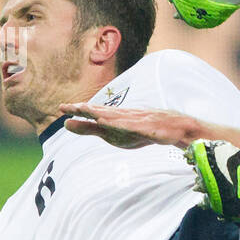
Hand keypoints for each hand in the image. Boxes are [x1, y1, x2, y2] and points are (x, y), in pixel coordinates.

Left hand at [61, 104, 200, 150]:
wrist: (177, 127)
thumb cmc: (142, 129)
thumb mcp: (112, 132)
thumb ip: (89, 128)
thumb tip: (65, 124)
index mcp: (116, 116)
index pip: (96, 111)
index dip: (80, 109)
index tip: (62, 107)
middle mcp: (127, 115)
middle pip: (105, 112)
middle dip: (89, 109)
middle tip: (71, 107)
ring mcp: (140, 121)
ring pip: (120, 119)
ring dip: (106, 115)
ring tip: (92, 113)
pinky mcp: (152, 129)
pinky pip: (139, 128)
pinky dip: (127, 126)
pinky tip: (120, 126)